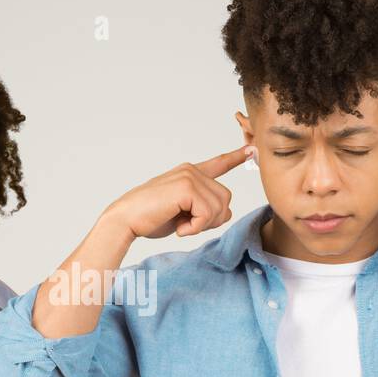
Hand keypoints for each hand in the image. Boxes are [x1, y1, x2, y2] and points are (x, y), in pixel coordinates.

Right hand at [103, 145, 250, 240]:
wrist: (126, 220)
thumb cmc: (149, 218)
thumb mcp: (184, 214)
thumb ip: (204, 209)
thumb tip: (226, 212)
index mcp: (189, 174)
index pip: (218, 164)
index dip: (236, 157)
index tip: (252, 149)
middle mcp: (191, 171)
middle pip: (226, 199)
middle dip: (211, 219)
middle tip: (188, 225)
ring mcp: (189, 176)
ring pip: (219, 207)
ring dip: (202, 225)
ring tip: (181, 225)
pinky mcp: (187, 187)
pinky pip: (207, 214)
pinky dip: (195, 227)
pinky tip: (179, 228)